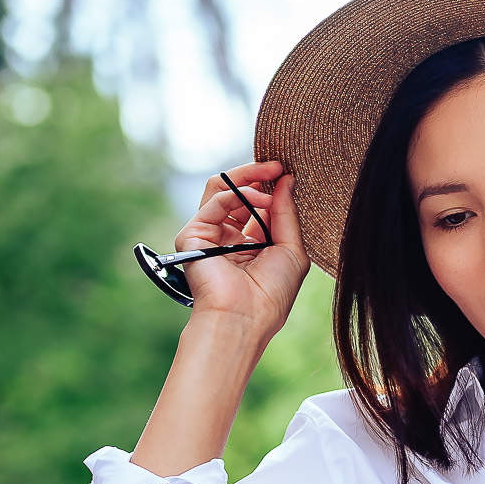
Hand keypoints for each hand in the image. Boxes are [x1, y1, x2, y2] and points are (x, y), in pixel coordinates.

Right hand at [176, 161, 308, 339]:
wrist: (245, 317)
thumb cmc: (271, 294)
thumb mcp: (291, 249)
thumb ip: (287, 213)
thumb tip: (287, 181)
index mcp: (250, 245)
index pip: (256, 207)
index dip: (271, 189)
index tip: (287, 173)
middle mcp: (227, 239)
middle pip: (236, 194)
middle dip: (257, 176)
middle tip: (277, 166)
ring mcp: (208, 236)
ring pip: (220, 190)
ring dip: (248, 179)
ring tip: (271, 176)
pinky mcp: (193, 235)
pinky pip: (214, 202)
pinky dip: (237, 194)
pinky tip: (258, 199)